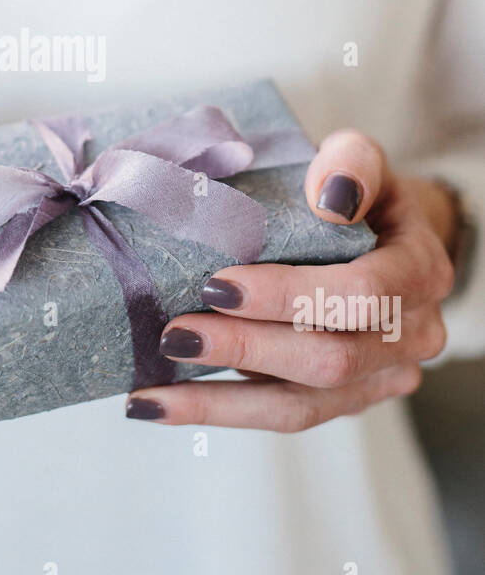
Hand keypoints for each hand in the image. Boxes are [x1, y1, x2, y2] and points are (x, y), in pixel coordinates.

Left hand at [126, 130, 456, 431]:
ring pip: (301, 406)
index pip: (363, 294)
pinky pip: (282, 416)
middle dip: (246, 348)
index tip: (218, 286)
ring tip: (152, 391)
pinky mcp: (342, 401)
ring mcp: (380, 378)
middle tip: (174, 333)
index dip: (290, 295)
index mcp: (421, 272)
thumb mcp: (356, 157)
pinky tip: (159, 404)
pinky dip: (218, 412)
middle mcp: (413, 336)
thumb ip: (350, 164)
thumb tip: (330, 198)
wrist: (372, 231)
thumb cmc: (351, 191)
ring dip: (220, 401)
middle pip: (331, 360)